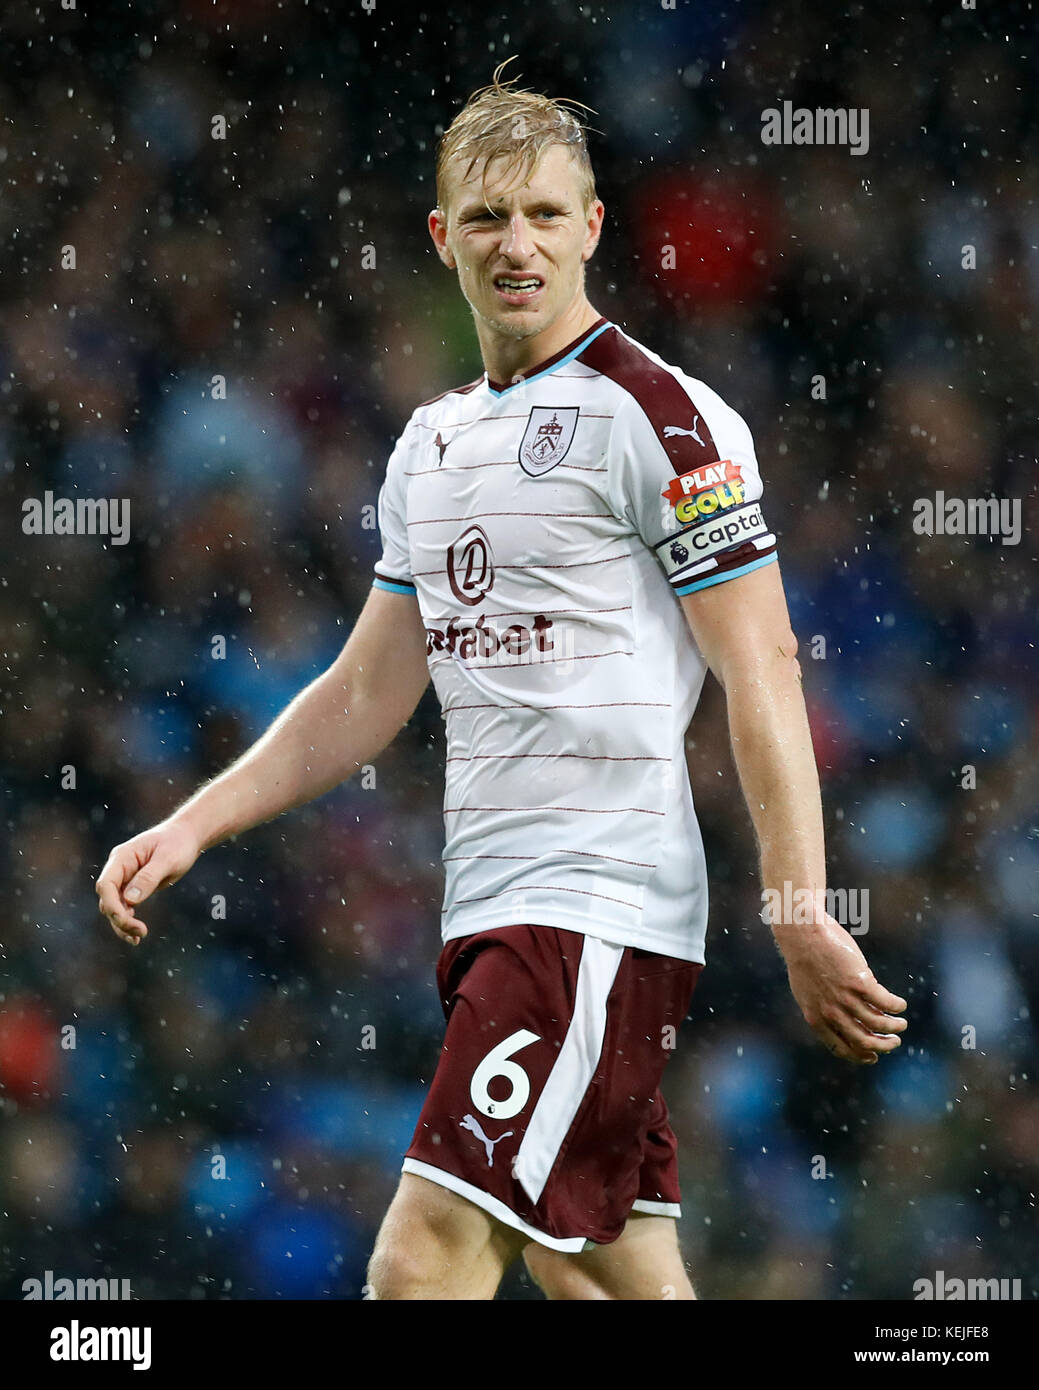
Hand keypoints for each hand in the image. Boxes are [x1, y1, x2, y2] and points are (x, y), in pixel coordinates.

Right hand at [95, 818, 201, 945]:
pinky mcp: (133, 888)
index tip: (126, 919)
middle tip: (140, 932)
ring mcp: (124, 879)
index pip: (106, 884)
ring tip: (138, 938)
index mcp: (122, 857)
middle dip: (119, 918)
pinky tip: (138, 934)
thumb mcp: (168, 859)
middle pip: (107, 899)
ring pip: (114, 906)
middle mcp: (119, 869)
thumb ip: (148, 877)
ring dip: (122, 924)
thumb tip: (130, 899)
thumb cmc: (178, 843)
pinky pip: (125, 907)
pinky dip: (128, 921)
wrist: (186, 837)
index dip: (112, 904)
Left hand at [774, 912, 907, 1063]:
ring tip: (901, 1023)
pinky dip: (896, 1006)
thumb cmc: (804, 959)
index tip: (873, 1056)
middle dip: (883, 1045)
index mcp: (815, 1018)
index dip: (860, 1056)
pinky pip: (886, 1002)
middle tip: (894, 1041)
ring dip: (894, 1026)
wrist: (802, 933)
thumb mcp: (806, 992)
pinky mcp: (860, 982)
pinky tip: (900, 1005)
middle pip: (864, 1041)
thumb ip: (822, 1009)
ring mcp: (846, 998)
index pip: (840, 1048)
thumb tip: (842, 1021)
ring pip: (879, 1024)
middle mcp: (831, 1013)